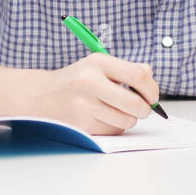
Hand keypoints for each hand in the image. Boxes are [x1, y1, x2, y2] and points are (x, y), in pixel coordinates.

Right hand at [35, 54, 159, 134]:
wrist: (42, 96)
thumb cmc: (77, 80)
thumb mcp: (99, 65)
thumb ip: (128, 69)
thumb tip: (151, 79)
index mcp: (98, 63)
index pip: (139, 76)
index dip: (152, 89)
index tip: (153, 95)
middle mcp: (90, 83)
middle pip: (136, 104)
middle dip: (146, 109)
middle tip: (143, 108)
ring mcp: (84, 106)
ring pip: (126, 121)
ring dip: (128, 119)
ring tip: (116, 110)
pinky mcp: (81, 125)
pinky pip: (112, 131)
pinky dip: (114, 127)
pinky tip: (102, 117)